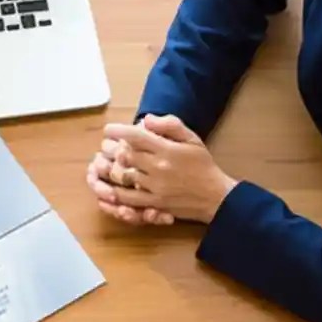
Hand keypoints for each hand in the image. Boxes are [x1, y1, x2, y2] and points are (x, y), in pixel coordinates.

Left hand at [91, 114, 237, 224]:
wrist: (215, 196)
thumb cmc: (203, 165)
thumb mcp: (192, 139)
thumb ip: (170, 125)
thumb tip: (147, 119)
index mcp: (167, 149)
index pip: (136, 136)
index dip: (118, 131)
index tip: (108, 129)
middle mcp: (158, 167)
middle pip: (125, 155)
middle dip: (111, 149)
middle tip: (106, 147)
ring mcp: (155, 187)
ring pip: (123, 176)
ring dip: (112, 169)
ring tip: (105, 163)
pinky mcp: (154, 203)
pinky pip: (129, 198)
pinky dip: (116, 192)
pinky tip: (110, 187)